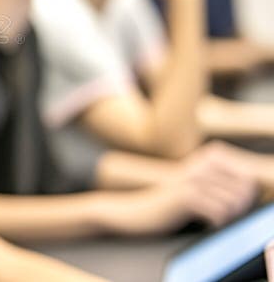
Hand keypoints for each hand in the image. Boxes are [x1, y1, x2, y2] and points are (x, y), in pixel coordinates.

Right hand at [106, 144, 257, 234]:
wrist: (135, 210)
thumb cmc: (167, 203)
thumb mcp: (193, 185)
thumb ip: (217, 182)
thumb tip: (248, 191)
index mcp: (205, 158)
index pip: (246, 174)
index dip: (247, 192)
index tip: (233, 203)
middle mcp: (200, 165)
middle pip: (243, 188)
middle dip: (241, 206)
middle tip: (226, 215)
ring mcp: (192, 180)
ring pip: (234, 201)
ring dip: (231, 216)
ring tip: (218, 220)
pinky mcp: (185, 197)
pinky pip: (218, 212)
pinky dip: (218, 222)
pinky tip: (208, 224)